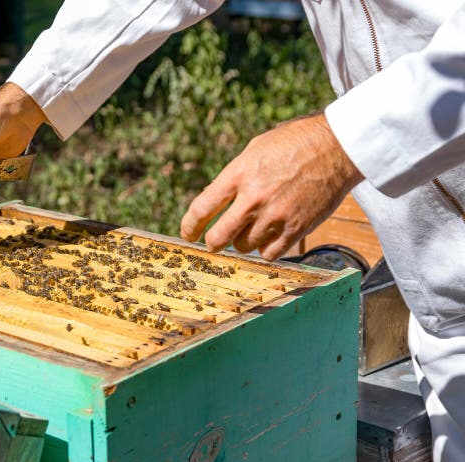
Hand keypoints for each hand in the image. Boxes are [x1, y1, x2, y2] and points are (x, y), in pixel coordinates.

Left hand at [180, 113, 363, 260]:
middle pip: (218, 237)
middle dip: (212, 243)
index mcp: (239, 174)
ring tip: (252, 229)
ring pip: (244, 246)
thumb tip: (215, 201)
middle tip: (214, 242)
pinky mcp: (296, 229)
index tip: (188, 234)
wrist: (337, 147)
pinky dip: (265, 249)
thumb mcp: (255, 149)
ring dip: (243, 241)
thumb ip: (233, 176)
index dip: (189, 226)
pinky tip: (268, 237)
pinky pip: (269, 253)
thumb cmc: (293, 143)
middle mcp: (254, 198)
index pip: (201, 208)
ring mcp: (275, 216)